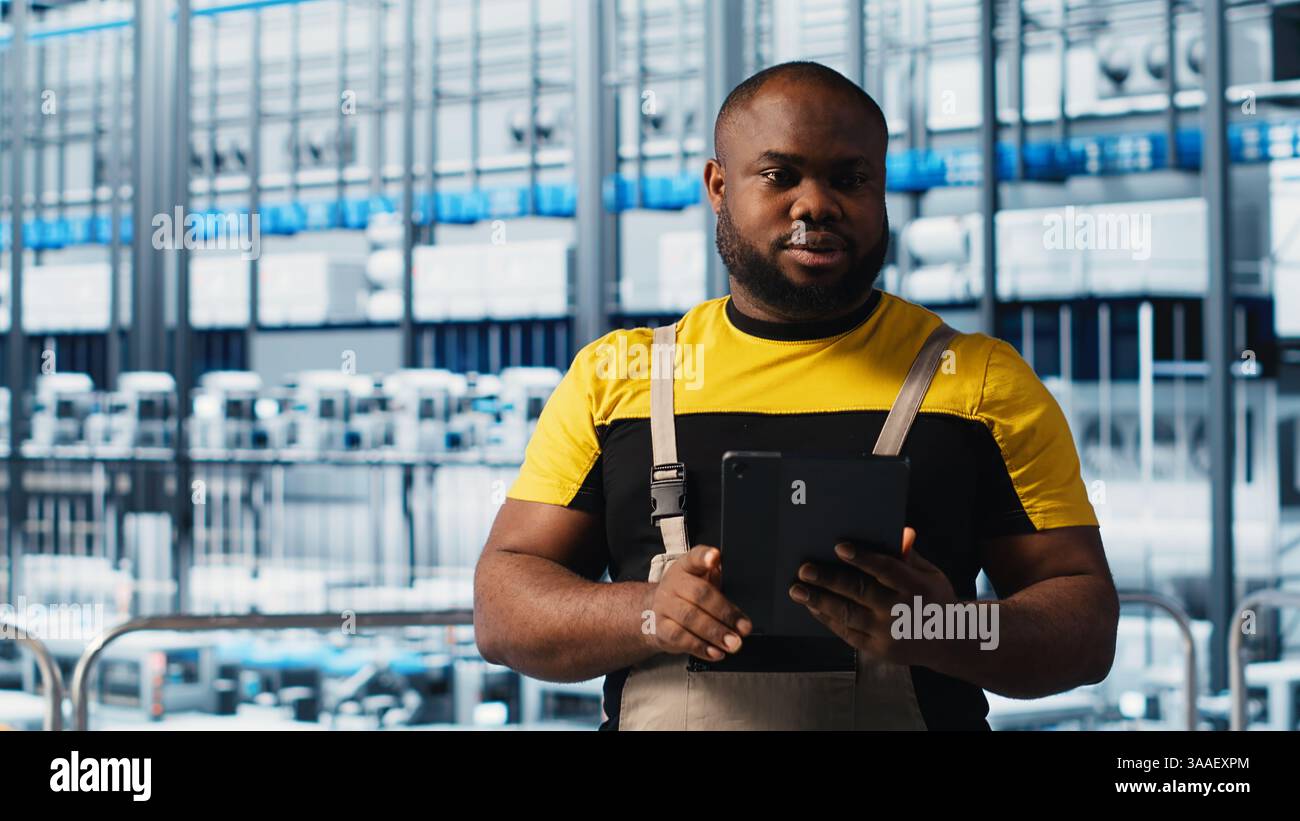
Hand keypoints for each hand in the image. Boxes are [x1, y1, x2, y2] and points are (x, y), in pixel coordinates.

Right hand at [644, 545, 752, 661]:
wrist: (654, 613)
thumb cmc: (687, 596)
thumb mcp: (701, 580)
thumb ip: (719, 578)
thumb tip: (743, 581)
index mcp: (685, 567)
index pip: (694, 557)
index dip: (704, 556)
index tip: (715, 557)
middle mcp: (672, 584)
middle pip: (698, 594)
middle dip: (724, 613)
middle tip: (743, 628)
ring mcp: (664, 606)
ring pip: (689, 618)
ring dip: (715, 633)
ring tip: (733, 644)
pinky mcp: (660, 629)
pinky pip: (680, 638)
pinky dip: (700, 647)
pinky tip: (716, 652)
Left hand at [787, 527, 957, 664]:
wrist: (949, 642)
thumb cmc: (934, 598)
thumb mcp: (930, 573)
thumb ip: (910, 555)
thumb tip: (901, 531)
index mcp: (916, 587)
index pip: (887, 569)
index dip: (863, 558)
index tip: (839, 547)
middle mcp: (901, 611)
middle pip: (860, 592)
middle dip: (829, 579)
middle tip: (804, 569)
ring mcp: (888, 633)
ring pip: (848, 614)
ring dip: (819, 601)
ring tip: (796, 590)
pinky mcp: (877, 649)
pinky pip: (847, 632)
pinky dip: (828, 619)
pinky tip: (812, 606)